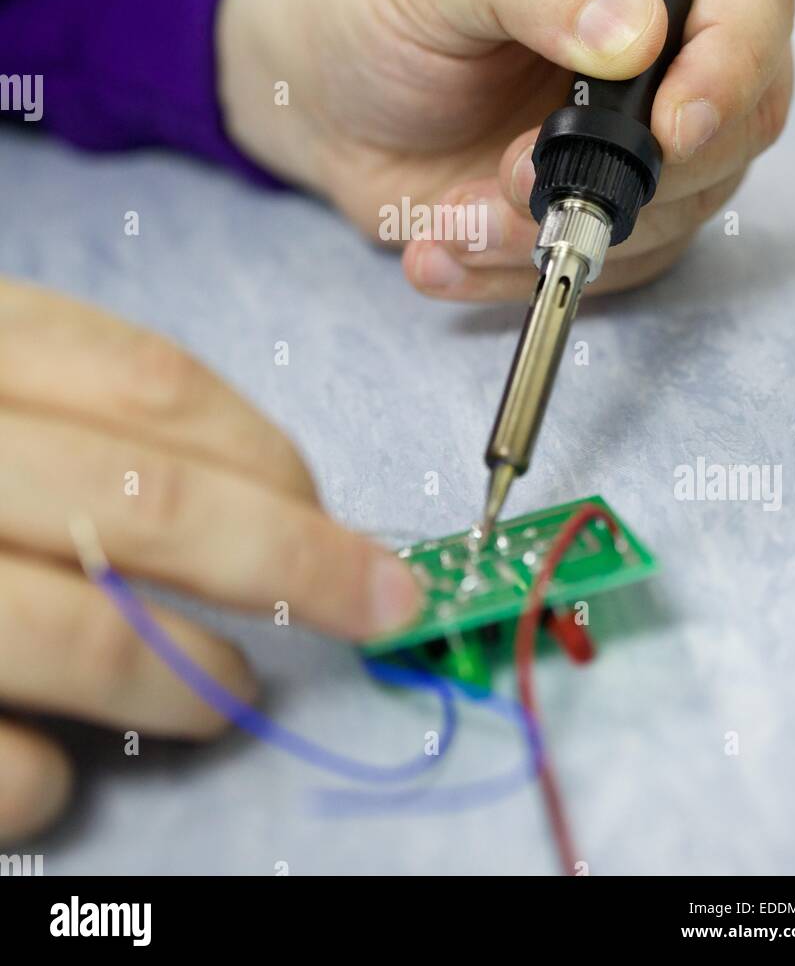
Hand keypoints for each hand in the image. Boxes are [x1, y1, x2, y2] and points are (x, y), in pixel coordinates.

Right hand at [0, 278, 417, 843]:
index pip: (155, 389)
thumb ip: (87, 416)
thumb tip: (266, 498)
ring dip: (188, 677)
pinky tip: (63, 765)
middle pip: (143, 501)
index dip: (273, 460)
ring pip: (77, 632)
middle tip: (379, 606)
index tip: (339, 516)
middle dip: (290, 564)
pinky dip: (46, 775)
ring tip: (234, 696)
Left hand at [217, 0, 794, 299]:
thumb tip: (635, 31)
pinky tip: (443, 246)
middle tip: (519, 175)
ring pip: (679, 207)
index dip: (732, 65)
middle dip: (637, 172)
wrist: (313, 89)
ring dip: (568, 228)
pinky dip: (526, 270)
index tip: (674, 126)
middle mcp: (671, 33)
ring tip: (458, 215)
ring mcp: (643, 125)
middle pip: (739, 117)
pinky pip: (611, 259)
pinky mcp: (605, 198)